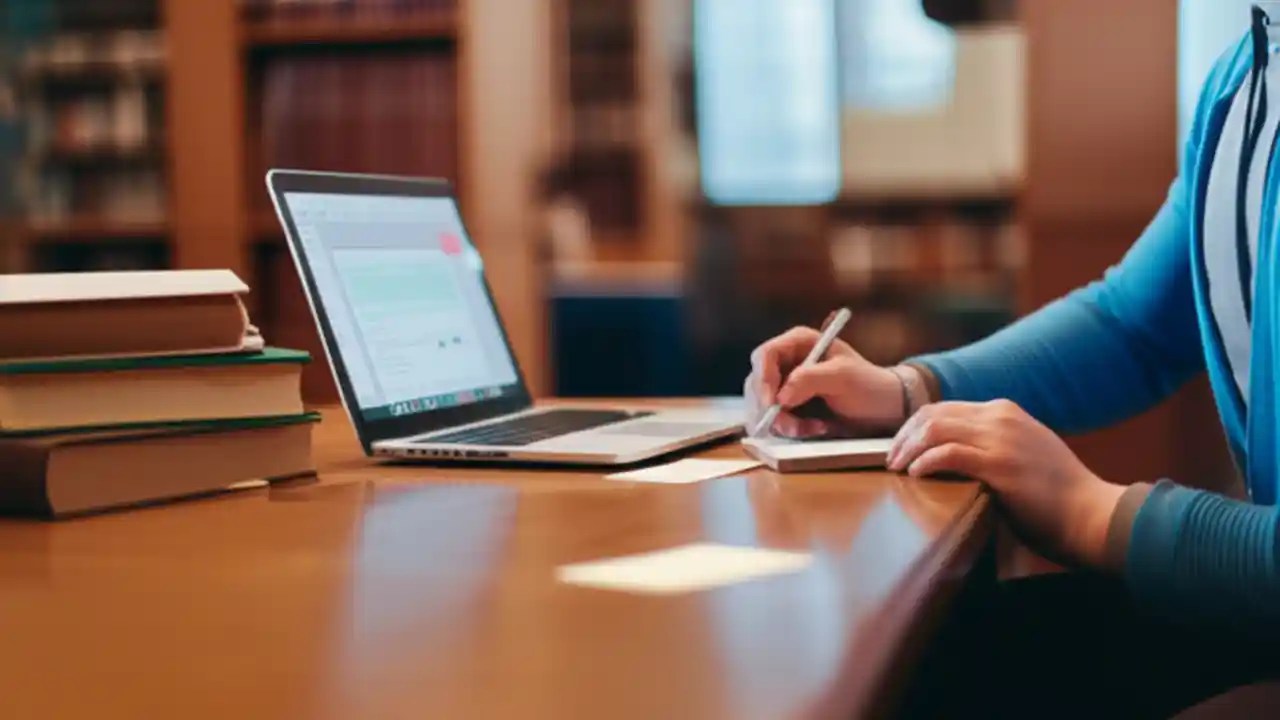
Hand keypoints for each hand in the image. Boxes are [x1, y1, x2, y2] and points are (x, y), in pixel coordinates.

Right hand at [744, 326, 904, 437]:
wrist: (884, 408)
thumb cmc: (869, 385)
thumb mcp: (843, 377)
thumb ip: (810, 379)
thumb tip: (781, 395)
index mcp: (798, 343)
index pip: (764, 355)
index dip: (763, 379)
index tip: (773, 403)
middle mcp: (786, 362)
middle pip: (757, 383)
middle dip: (771, 408)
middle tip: (793, 426)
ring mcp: (785, 385)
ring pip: (761, 406)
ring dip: (782, 423)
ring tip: (813, 428)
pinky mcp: (788, 408)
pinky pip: (774, 421)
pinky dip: (789, 430)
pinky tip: (814, 429)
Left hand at [886, 399, 1126, 569]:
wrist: (1092, 514)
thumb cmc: (1057, 496)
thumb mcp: (1024, 454)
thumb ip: (992, 447)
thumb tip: (952, 457)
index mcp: (1005, 412)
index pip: (945, 408)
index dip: (915, 426)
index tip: (900, 447)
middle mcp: (1002, 417)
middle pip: (933, 414)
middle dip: (905, 435)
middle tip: (891, 458)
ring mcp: (1001, 438)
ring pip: (935, 429)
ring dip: (909, 448)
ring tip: (897, 467)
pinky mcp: (1000, 464)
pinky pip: (948, 454)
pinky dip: (925, 462)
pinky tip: (915, 474)